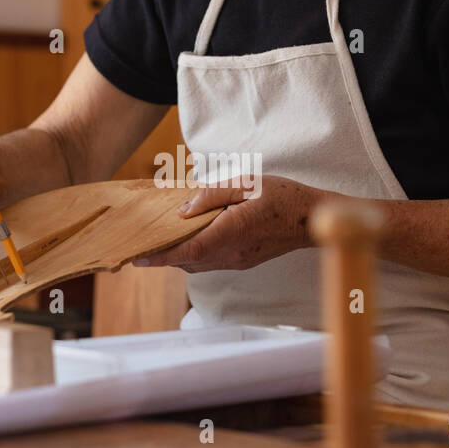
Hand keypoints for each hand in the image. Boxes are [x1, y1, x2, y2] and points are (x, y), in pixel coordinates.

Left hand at [133, 176, 329, 273]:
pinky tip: (185, 242)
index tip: (139, 256)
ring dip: (176, 258)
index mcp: (233, 230)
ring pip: (197, 264)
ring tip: (156, 246)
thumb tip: (184, 210)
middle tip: (138, 249)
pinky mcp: (241, 261)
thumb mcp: (247, 183)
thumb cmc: (281, 196)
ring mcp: (237, 260)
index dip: (161, 255)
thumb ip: (212, 194)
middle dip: (161, 257)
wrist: (310, 220)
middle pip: (188, 260)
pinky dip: (192, 256)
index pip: (190, 248)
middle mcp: (233, 252)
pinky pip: (209, 263)